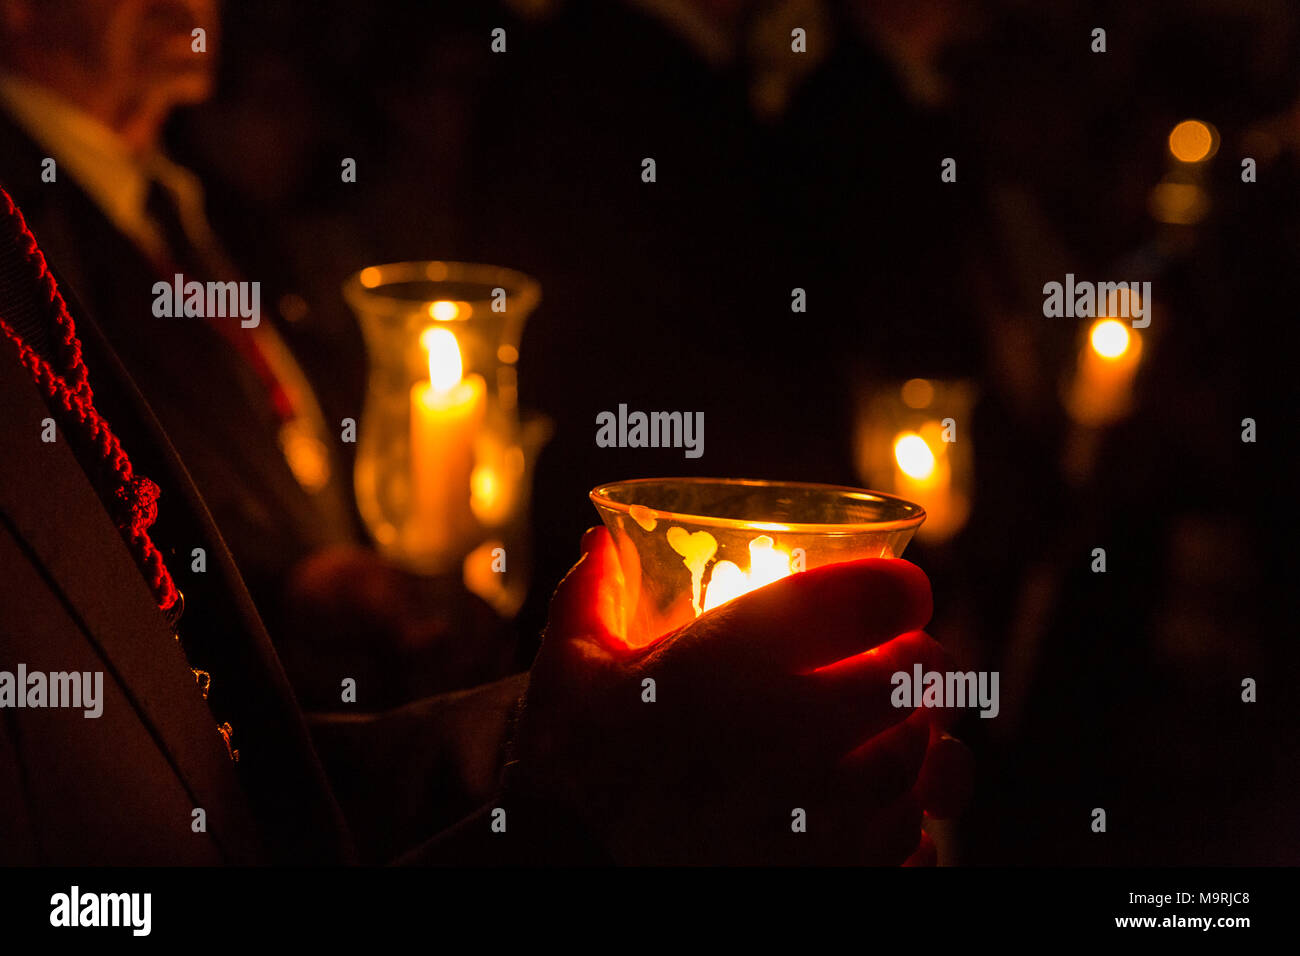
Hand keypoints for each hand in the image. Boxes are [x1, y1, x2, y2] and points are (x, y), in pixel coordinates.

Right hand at [509, 527, 968, 863]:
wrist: (568, 865)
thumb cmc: (577, 760)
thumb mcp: (569, 666)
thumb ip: (591, 593)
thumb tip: (603, 539)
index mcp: (734, 660)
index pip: (876, 598)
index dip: (898, 589)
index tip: (894, 594)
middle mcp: (790, 732)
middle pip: (916, 671)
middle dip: (917, 657)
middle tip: (898, 658)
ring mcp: (820, 814)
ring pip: (923, 754)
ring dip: (917, 734)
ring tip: (881, 729)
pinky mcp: (832, 874)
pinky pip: (913, 835)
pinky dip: (907, 814)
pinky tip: (869, 804)